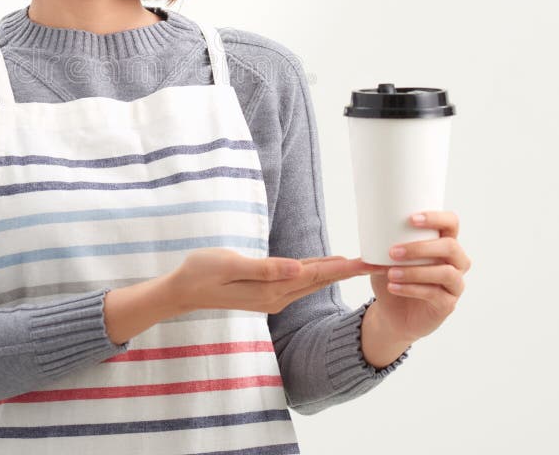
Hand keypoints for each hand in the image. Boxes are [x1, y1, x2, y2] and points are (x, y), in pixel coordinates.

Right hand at [168, 247, 382, 315]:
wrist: (182, 290)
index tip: (366, 261)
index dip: (341, 267)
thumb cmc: (201, 272)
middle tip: (376, 261)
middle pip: (319, 280)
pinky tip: (325, 267)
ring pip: (311, 281)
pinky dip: (316, 272)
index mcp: (271, 290)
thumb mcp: (230, 266)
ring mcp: (271, 295)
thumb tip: (297, 268)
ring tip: (359, 262)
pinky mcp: (265, 290)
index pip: (314, 275)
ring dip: (335, 271)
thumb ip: (264, 269)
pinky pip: (299, 281)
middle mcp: (276, 296)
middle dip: (347, 270)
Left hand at [368, 210, 470, 342]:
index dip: (436, 218)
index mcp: (443, 242)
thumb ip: (380, 244)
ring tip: (390, 273)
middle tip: (393, 252)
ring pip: (446, 272)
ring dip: (415, 271)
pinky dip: (411, 289)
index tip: (411, 219)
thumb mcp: (384, 256)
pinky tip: (392, 287)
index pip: (451, 223)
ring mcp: (454, 284)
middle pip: (450, 247)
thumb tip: (368, 235)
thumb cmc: (392, 275)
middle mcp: (455, 261)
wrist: (392, 311)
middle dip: (421, 248)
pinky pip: (435, 294)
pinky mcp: (448, 304)